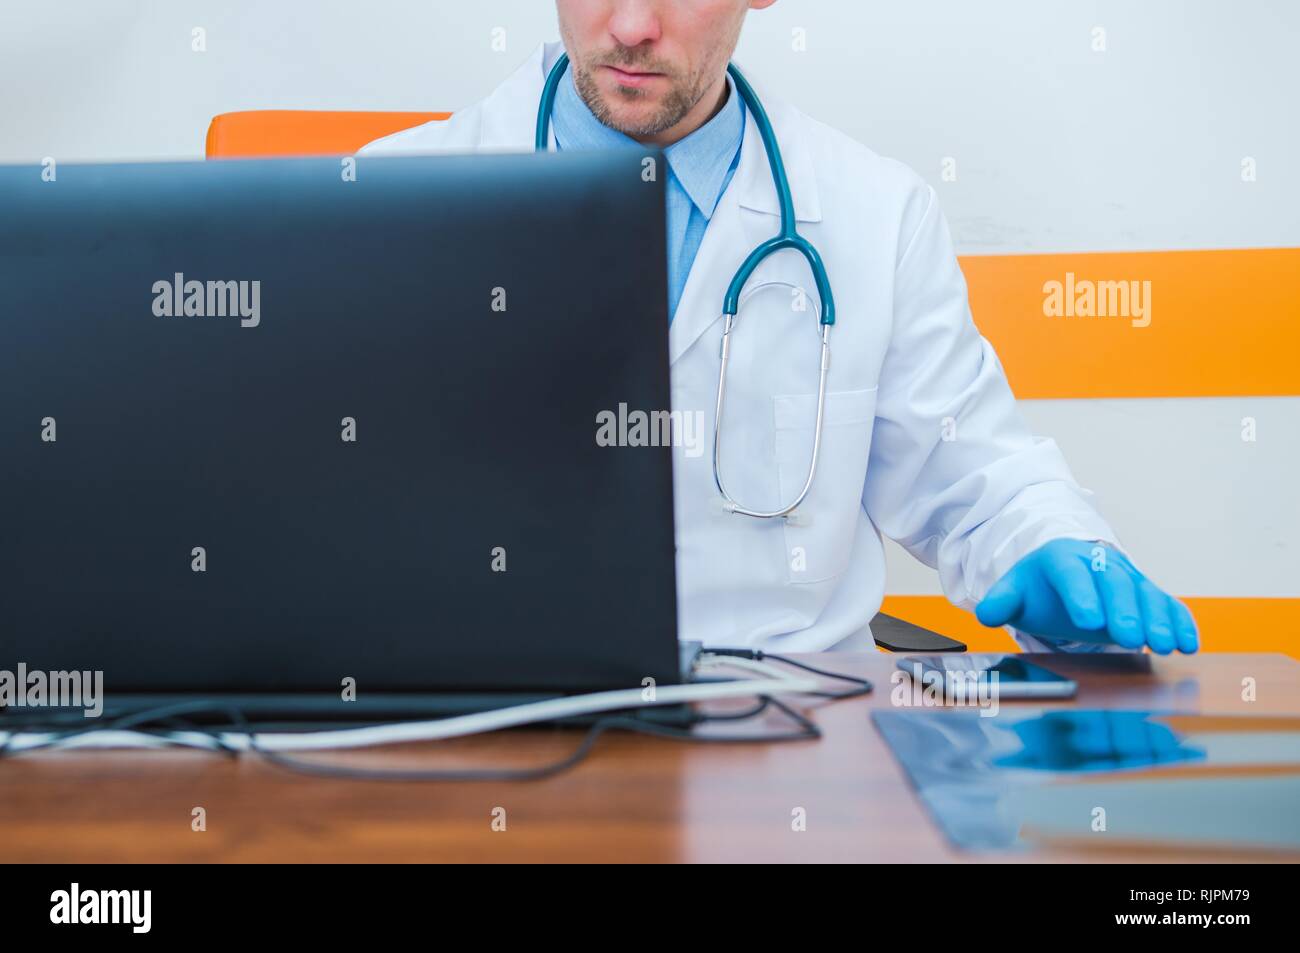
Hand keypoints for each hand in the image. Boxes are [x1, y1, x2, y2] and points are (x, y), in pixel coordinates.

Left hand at [974, 539, 1197, 653]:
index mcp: (1061, 558)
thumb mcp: (1014, 588)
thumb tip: (988, 614)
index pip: (1071, 575)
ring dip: (1158, 620)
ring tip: (1165, 645)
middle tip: (1131, 639)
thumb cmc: (1039, 584)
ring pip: (1146, 594)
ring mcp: (1127, 576)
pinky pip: (1167, 603)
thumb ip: (1001, 601)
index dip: (1081, 595)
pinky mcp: (1147, 591)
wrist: (1065, 565)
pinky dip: (1181, 621)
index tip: (1088, 621)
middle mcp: (1100, 563)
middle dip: (1124, 611)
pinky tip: (1189, 643)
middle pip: (1114, 584)